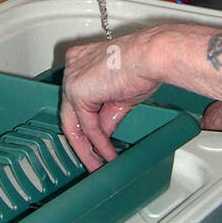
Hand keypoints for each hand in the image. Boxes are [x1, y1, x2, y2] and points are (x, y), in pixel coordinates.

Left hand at [60, 29, 162, 169]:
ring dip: (89, 148)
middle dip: (82, 142)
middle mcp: (72, 68)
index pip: (78, 101)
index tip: (94, 141)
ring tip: (99, 165)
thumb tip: (103, 134)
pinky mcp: (77, 91)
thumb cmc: (143, 66)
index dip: (85, 125)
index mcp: (81, 62)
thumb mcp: (120, 96)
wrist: (149, 57)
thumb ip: (107, 114)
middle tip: (92, 160)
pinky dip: (98, 143)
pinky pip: (88, 125)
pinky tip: (107, 155)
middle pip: (72, 113)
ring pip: (76, 123)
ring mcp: (72, 79)